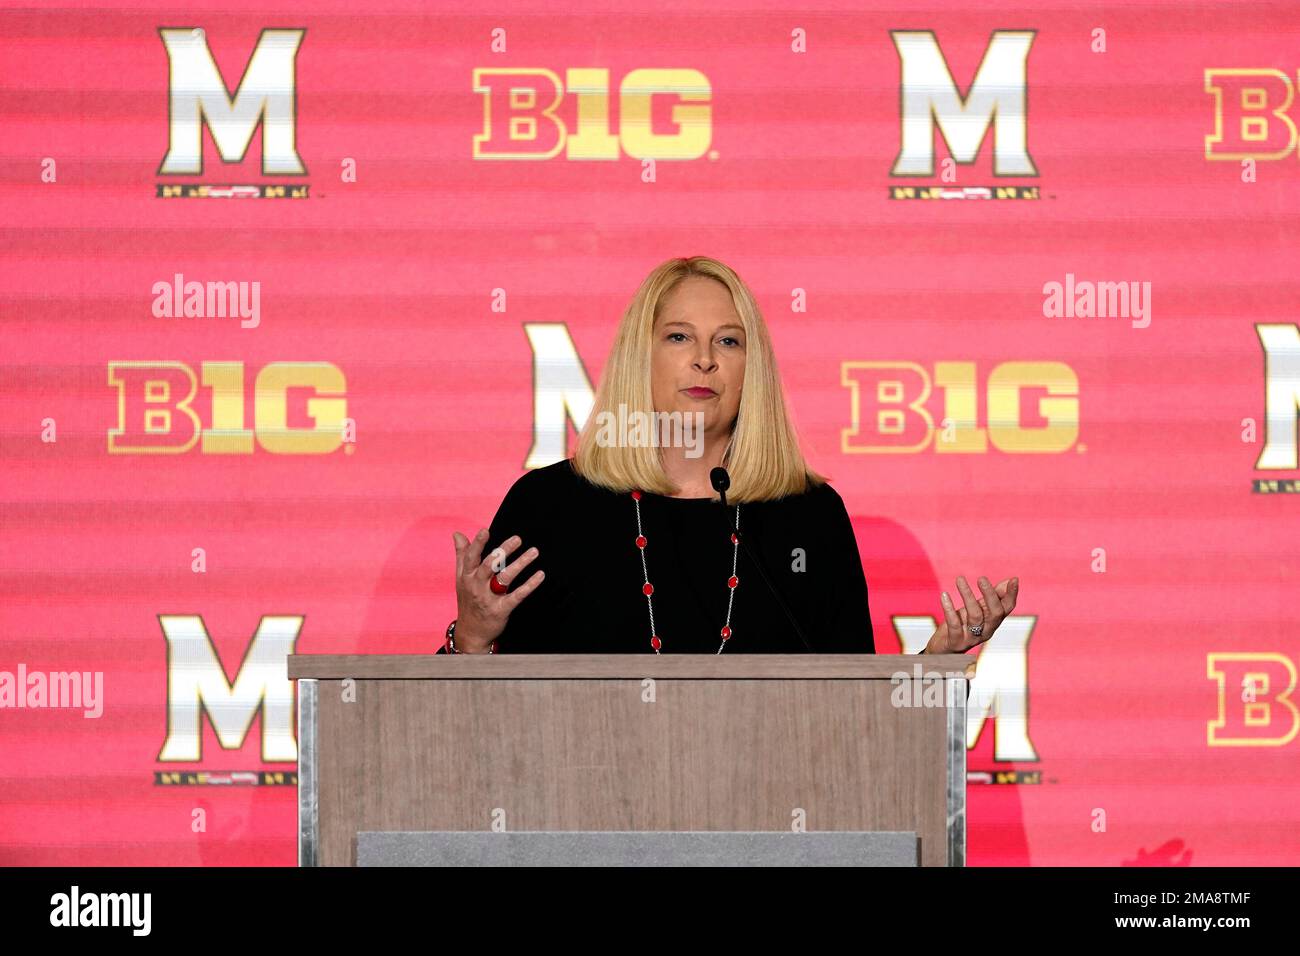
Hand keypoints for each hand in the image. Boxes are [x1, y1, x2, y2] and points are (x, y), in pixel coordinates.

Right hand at [450, 529, 543, 651]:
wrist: (471, 633)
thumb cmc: (467, 601)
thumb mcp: (461, 578)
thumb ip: (461, 555)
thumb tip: (457, 533)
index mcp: (467, 577)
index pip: (471, 557)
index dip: (477, 544)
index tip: (485, 530)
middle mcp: (476, 586)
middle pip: (488, 566)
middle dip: (502, 552)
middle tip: (517, 539)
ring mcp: (489, 598)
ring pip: (504, 578)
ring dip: (520, 563)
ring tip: (534, 552)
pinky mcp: (501, 610)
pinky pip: (517, 596)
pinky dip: (529, 585)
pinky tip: (540, 575)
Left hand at [926, 575, 1018, 653]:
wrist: (944, 649)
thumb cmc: (963, 625)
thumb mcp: (978, 609)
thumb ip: (993, 596)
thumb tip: (1009, 580)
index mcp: (993, 622)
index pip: (1007, 609)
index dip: (1011, 595)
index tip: (1014, 579)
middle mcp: (986, 631)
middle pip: (995, 613)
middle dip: (990, 595)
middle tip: (982, 578)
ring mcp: (972, 638)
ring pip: (975, 616)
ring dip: (967, 596)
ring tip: (960, 579)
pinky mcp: (956, 641)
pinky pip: (954, 624)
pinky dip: (949, 609)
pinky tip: (944, 595)